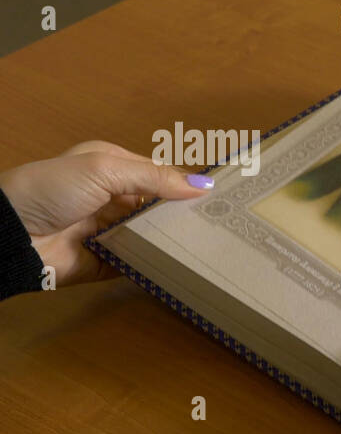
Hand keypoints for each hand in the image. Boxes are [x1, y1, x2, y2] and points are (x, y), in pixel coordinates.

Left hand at [0, 141, 211, 285]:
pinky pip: (142, 262)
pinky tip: (189, 266)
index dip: (188, 183)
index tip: (223, 195)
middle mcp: (114, 198)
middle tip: (227, 223)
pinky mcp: (110, 261)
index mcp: (113, 168)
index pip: (160, 174)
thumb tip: (204, 185)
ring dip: (177, 240)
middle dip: (187, 214)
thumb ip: (155, 177)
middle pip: (160, 207)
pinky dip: (161, 264)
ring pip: (155, 235)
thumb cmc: (52, 189)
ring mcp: (112, 231)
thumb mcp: (105, 170)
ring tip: (217, 245)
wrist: (12, 234)